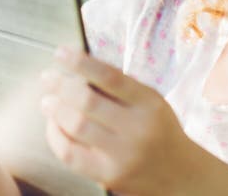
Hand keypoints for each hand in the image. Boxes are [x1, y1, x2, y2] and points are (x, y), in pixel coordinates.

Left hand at [39, 46, 196, 195]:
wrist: (180, 174)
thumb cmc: (160, 130)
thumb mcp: (152, 102)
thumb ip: (123, 87)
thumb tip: (80, 68)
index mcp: (150, 104)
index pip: (111, 77)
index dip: (82, 63)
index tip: (61, 52)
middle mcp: (137, 128)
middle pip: (88, 102)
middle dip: (61, 86)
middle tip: (47, 77)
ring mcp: (122, 154)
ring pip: (77, 127)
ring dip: (55, 110)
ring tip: (47, 101)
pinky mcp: (108, 175)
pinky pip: (71, 154)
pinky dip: (56, 136)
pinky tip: (53, 126)